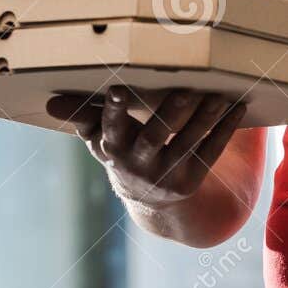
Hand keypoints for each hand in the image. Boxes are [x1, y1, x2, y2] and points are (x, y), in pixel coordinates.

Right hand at [46, 84, 247, 211]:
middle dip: (168, 113)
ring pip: (187, 143)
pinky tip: (237, 108)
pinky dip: (224, 130)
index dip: (114, 111)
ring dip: (204, 118)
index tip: (119, 88)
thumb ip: (83, 117)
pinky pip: (210, 152)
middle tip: (187, 89)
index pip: (110, 128)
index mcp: (112, 149)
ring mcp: (165, 176)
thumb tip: (50, 103)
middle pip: (154, 137)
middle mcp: (138, 165)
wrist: (148, 199)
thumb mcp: (100, 139)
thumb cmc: (121, 152)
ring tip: (219, 94)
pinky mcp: (190, 181)